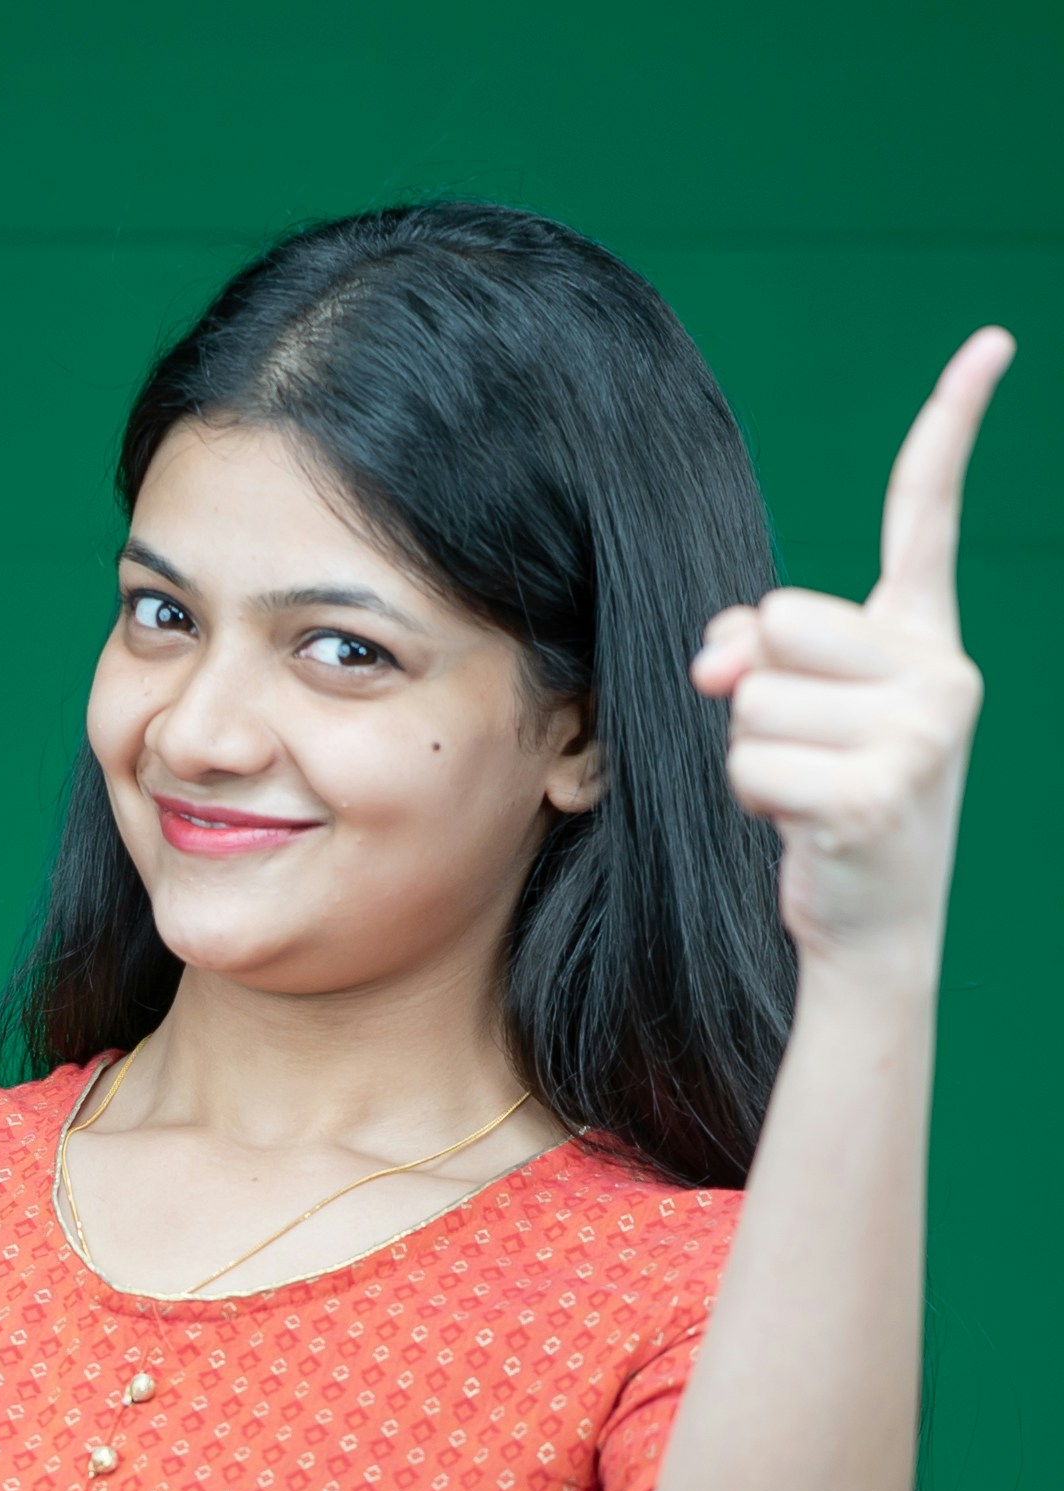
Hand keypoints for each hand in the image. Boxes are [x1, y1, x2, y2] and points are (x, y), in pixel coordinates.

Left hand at [692, 325, 1015, 983]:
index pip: (926, 517)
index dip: (952, 425)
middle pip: (779, 618)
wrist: (876, 925)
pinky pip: (753, 764)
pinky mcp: (879, 792)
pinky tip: (805, 827)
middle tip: (803, 750)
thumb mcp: (794, 712)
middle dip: (758, 688)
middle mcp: (942, 672)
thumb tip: (720, 658)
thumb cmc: (827, 804)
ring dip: (750, 754)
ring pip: (755, 700)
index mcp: (925, 639)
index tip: (992, 342)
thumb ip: (755, 652)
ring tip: (805, 792)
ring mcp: (920, 733)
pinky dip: (754, 801)